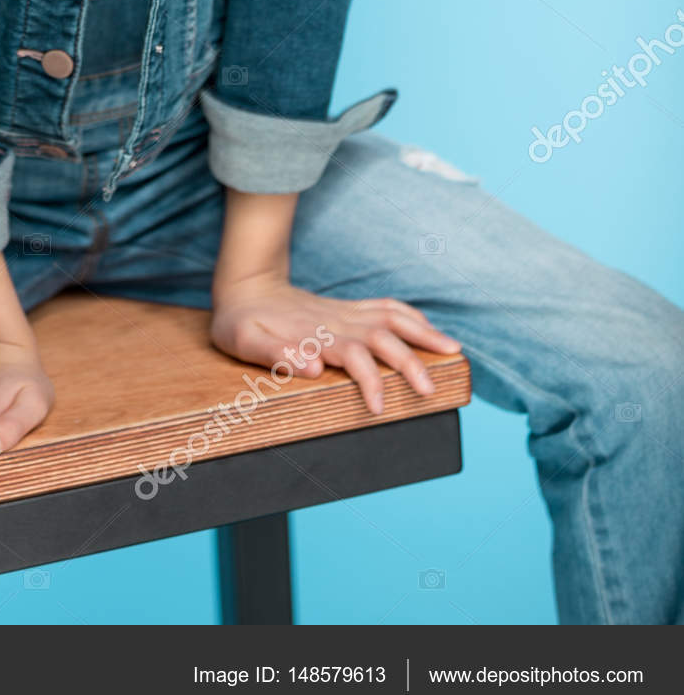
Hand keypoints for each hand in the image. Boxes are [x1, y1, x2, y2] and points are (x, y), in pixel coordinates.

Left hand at [210, 276, 460, 414]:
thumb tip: (315, 367)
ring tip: (454, 352)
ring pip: (393, 318)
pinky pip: (386, 307)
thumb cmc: (241, 320)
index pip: (354, 356)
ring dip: (424, 333)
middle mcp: (338, 321)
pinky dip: (412, 316)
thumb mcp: (243, 339)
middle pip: (384, 337)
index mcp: (315, 334)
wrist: (245, 285)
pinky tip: (429, 330)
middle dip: (412, 363)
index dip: (370, 381)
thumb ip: (275, 353)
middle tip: (432, 391)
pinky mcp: (348, 309)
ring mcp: (346, 312)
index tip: (380, 409)